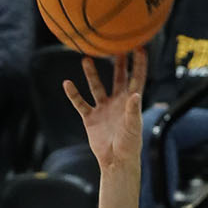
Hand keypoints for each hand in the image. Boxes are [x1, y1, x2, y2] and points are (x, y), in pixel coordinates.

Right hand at [62, 50, 144, 170]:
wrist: (115, 162)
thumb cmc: (129, 145)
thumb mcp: (133, 127)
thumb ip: (133, 111)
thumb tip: (134, 95)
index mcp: (131, 102)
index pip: (136, 79)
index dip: (139, 64)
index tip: (140, 47)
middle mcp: (117, 102)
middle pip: (118, 77)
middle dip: (118, 62)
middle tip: (114, 45)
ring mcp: (103, 109)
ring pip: (97, 86)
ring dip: (92, 74)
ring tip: (86, 59)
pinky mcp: (91, 118)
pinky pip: (81, 103)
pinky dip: (74, 94)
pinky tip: (67, 84)